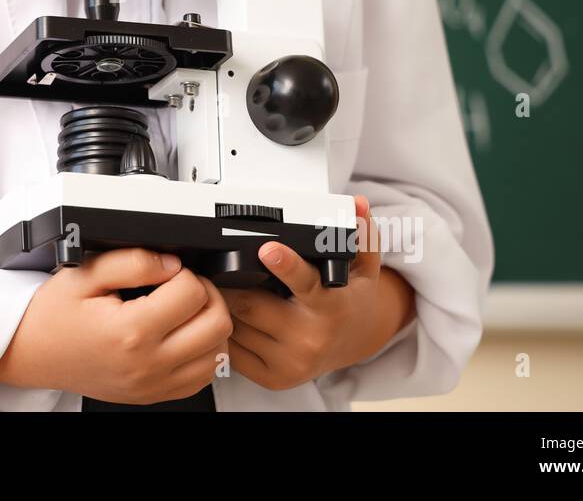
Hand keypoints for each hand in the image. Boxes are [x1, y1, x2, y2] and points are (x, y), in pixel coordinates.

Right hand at [0, 247, 232, 403]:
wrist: (33, 353)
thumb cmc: (54, 315)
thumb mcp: (85, 274)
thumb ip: (132, 261)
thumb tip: (172, 262)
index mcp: (130, 331)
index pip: (192, 293)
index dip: (184, 272)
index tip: (166, 271)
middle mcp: (147, 364)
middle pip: (217, 325)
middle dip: (207, 294)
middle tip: (183, 285)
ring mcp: (153, 385)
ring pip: (218, 354)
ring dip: (209, 324)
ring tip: (183, 309)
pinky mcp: (155, 395)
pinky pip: (203, 377)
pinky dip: (204, 353)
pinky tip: (183, 335)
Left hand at [218, 195, 415, 390]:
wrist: (356, 343)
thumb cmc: (352, 299)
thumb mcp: (364, 265)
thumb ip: (360, 233)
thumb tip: (357, 204)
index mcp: (331, 307)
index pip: (305, 284)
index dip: (285, 265)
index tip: (268, 249)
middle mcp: (310, 339)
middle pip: (251, 304)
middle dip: (231, 282)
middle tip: (218, 265)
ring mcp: (290, 363)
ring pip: (237, 326)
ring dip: (225, 304)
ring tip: (224, 288)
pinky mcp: (273, 379)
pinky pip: (233, 351)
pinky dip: (227, 329)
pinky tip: (232, 316)